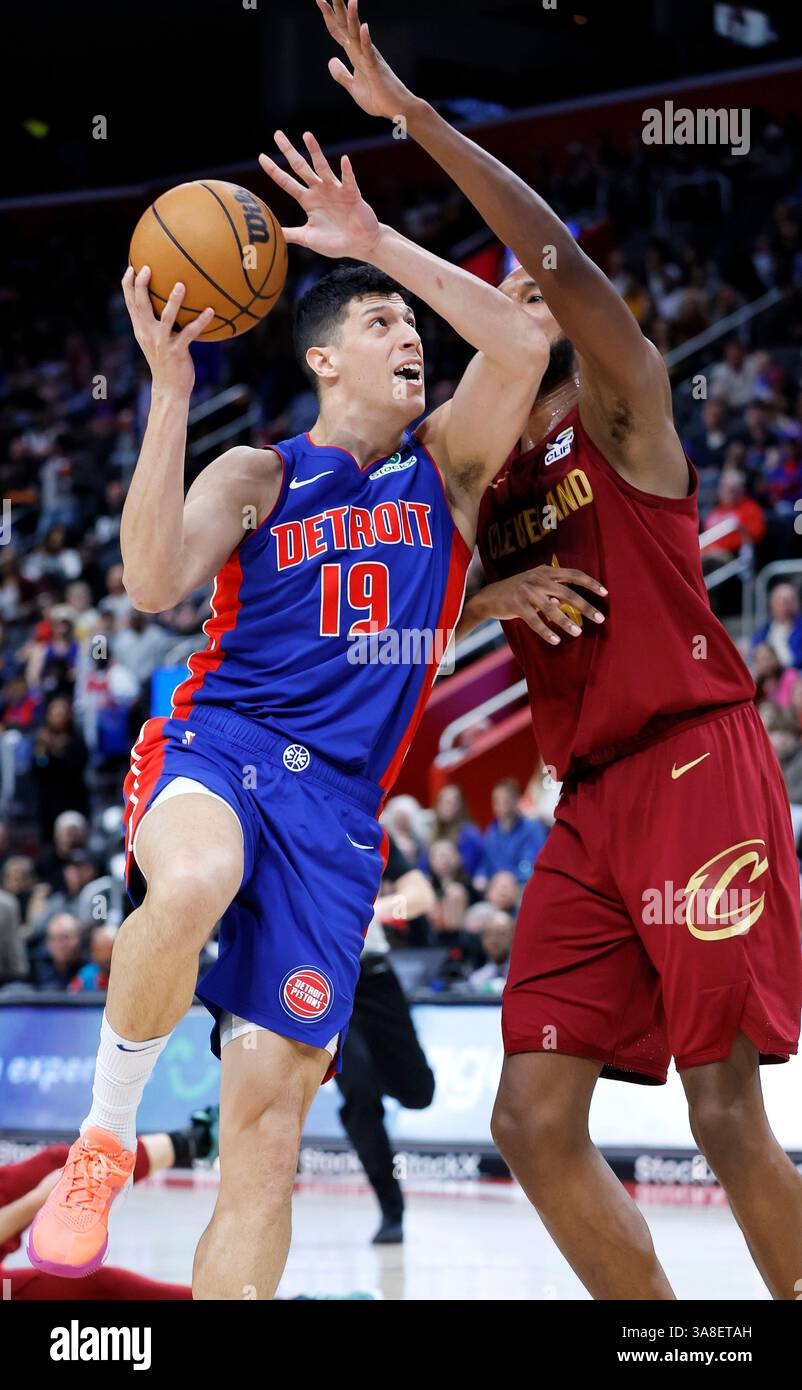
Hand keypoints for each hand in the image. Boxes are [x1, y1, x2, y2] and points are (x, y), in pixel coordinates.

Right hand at [121, 267, 213, 397]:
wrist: (169, 389)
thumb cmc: (166, 363)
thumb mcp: (156, 342)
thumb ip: (158, 324)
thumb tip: (168, 305)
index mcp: (141, 330)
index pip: (130, 304)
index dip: (128, 285)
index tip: (131, 267)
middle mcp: (148, 334)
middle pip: (140, 306)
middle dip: (141, 285)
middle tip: (146, 267)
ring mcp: (161, 343)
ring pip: (166, 318)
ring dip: (174, 301)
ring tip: (181, 284)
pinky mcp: (177, 352)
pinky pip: (190, 334)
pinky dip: (200, 322)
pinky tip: (211, 311)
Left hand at [259, 130, 379, 259]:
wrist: (360, 245)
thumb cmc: (335, 242)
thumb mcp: (308, 238)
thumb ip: (290, 234)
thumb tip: (270, 235)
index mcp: (308, 200)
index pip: (287, 182)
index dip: (274, 171)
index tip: (261, 157)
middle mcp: (319, 191)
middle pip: (300, 167)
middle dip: (289, 151)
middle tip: (277, 134)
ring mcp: (335, 190)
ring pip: (322, 167)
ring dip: (314, 151)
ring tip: (306, 135)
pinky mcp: (351, 194)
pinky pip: (348, 180)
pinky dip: (346, 170)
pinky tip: (344, 160)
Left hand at [316, 0, 414, 120]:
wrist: (396, 109)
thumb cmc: (378, 98)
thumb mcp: (353, 87)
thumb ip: (342, 74)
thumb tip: (331, 60)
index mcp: (354, 54)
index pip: (339, 31)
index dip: (328, 16)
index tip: (320, 0)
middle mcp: (361, 51)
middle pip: (346, 26)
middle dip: (336, 9)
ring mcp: (369, 58)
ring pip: (357, 34)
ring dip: (352, 17)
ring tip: (350, 0)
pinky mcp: (377, 68)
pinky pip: (370, 52)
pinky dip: (366, 40)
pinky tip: (364, 27)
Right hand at [477, 567, 606, 643]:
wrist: (490, 595)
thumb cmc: (518, 590)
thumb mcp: (537, 585)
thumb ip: (553, 591)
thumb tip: (564, 602)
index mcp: (546, 571)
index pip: (573, 574)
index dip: (590, 583)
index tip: (605, 593)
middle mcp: (538, 579)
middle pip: (568, 592)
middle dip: (585, 606)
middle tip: (599, 618)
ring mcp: (527, 592)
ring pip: (552, 608)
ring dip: (567, 621)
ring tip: (578, 632)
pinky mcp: (517, 605)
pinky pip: (535, 621)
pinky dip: (546, 631)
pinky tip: (556, 640)